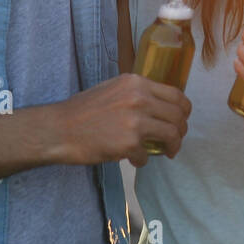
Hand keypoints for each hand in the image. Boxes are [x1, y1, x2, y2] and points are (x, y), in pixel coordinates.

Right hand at [52, 73, 190, 164]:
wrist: (60, 128)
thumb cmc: (82, 110)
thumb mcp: (112, 89)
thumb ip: (136, 93)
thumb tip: (158, 106)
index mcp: (136, 83)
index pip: (176, 94)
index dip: (183, 110)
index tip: (181, 120)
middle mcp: (139, 98)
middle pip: (178, 115)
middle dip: (181, 131)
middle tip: (175, 141)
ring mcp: (136, 120)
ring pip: (172, 134)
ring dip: (173, 146)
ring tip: (166, 152)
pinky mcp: (129, 142)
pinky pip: (148, 155)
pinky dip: (143, 160)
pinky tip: (134, 160)